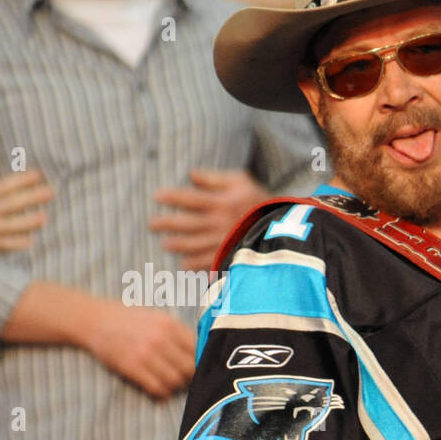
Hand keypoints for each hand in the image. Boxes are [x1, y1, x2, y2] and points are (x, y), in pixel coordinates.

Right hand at [0, 154, 53, 250]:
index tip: (39, 175)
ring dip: (28, 222)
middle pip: (11, 204)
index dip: (21, 180)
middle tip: (51, 192)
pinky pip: (3, 244)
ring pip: (10, 225)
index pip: (3, 186)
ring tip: (44, 217)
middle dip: (32, 198)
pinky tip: (30, 241)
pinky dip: (16, 243)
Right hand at [86, 297, 196, 398]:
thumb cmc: (130, 320)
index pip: (199, 350)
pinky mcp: (131, 367)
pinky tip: (160, 390)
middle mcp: (160, 338)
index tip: (199, 368)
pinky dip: (162, 393)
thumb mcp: (158, 318)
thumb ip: (180, 333)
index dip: (201, 362)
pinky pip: (157, 388)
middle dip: (190, 377)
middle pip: (190, 368)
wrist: (95, 320)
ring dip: (176, 386)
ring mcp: (145, 353)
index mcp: (170, 325)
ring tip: (171, 384)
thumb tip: (203, 352)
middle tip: (185, 379)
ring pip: (175, 380)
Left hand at [150, 169, 268, 269]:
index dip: (170, 197)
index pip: (188, 198)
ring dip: (176, 245)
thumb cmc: (262, 201)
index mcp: (221, 202)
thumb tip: (191, 174)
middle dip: (166, 224)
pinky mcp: (230, 257)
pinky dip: (194, 265)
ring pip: (192, 245)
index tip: (156, 197)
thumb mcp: (242, 181)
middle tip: (152, 225)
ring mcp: (224, 242)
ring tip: (166, 245)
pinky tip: (184, 265)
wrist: (287, 229)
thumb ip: (216, 178)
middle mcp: (219, 223)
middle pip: (186, 224)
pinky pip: (207, 263)